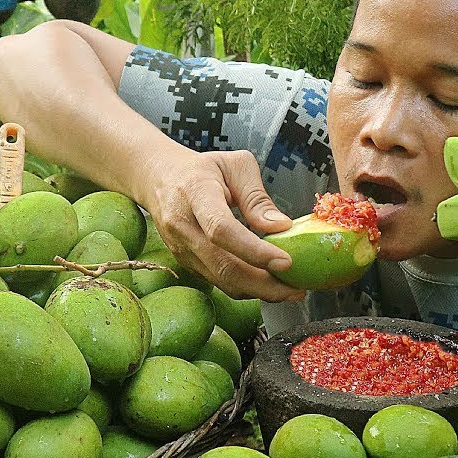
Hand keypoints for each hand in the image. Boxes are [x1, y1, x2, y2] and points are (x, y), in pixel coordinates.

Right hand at [141, 149, 305, 301]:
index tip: (286, 261)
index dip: (254, 251)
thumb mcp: (235, 166)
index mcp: (195, 193)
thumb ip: (257, 197)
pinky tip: (269, 284)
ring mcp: (181, 249)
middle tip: (297, 289)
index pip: (222, 230)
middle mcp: (182, 226)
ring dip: (260, 292)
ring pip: (222, 281)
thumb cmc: (203, 169)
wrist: (159, 178)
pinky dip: (247, 288)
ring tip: (291, 290)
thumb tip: (281, 227)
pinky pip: (219, 282)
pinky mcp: (186, 263)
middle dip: (264, 284)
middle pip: (223, 266)